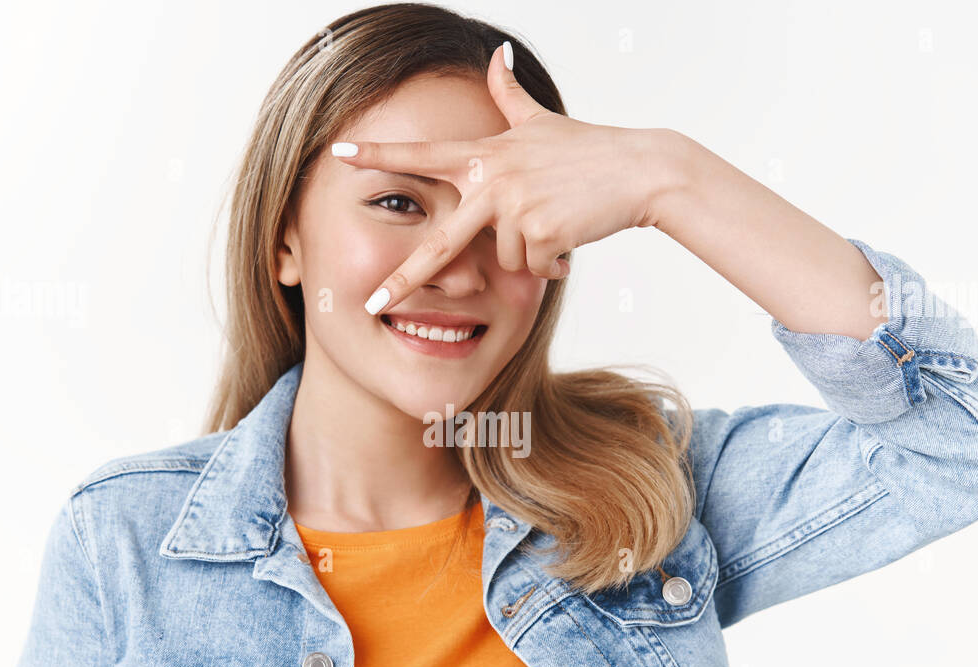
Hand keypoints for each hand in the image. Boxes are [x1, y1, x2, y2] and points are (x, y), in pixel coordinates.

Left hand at [331, 43, 674, 314]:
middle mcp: (492, 179)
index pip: (421, 153)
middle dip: (405, 278)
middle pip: (440, 242)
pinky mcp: (541, 233)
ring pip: (502, 259)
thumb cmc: (589, 149)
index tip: (338, 154)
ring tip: (556, 225)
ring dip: (528, 252)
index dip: (378, 154)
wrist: (639, 170)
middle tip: (373, 303)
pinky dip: (551, 263)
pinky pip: (533, 268)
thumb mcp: (541, 120)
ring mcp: (516, 207)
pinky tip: (570, 240)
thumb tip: (496, 53)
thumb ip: (509, 95)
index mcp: (485, 155)